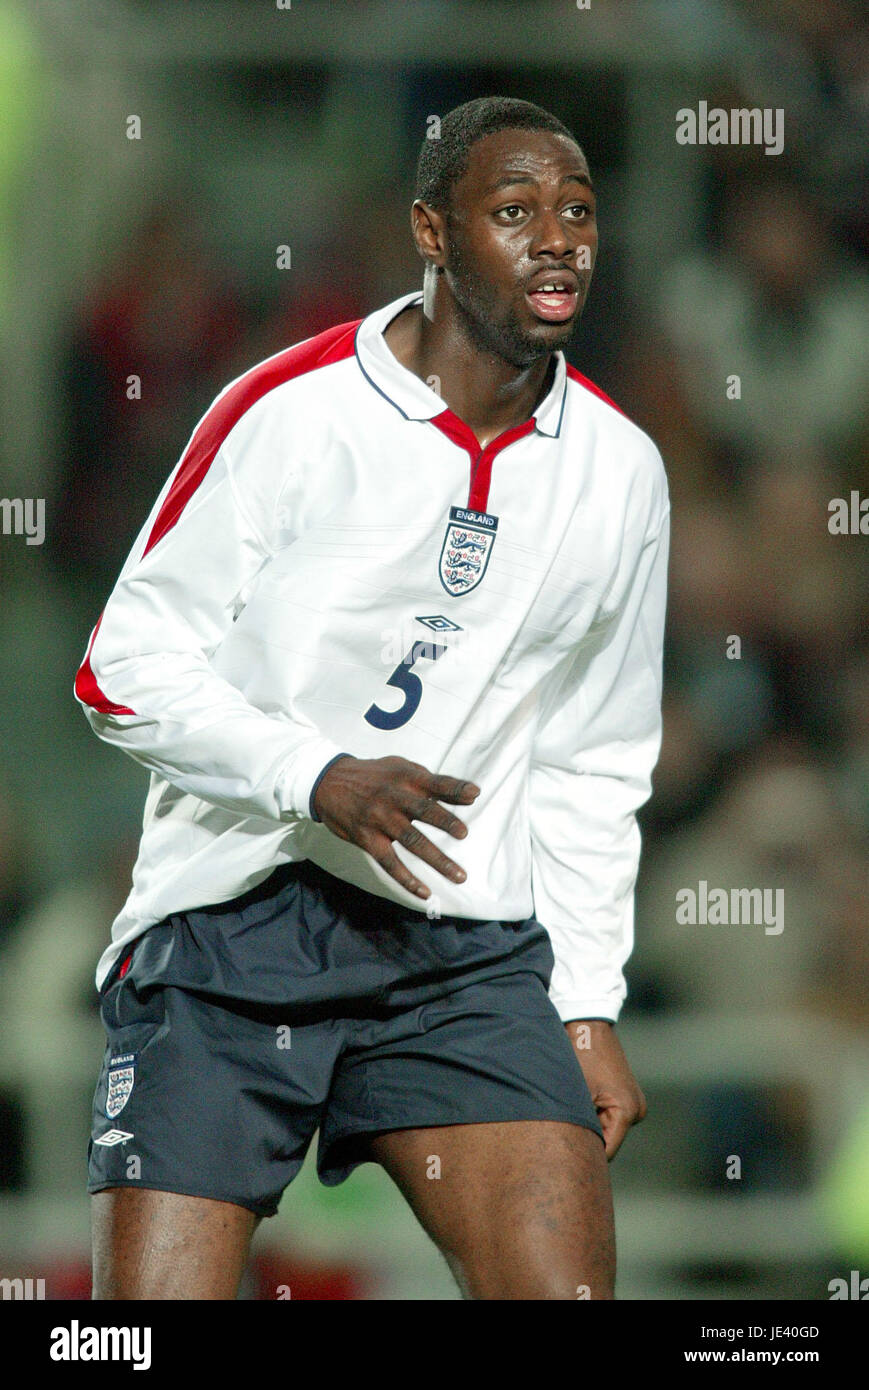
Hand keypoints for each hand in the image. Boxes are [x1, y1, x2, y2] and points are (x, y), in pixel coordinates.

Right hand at [313, 754, 479, 899]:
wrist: (329, 782)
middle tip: (464, 834)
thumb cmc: (373, 776)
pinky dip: (407, 879)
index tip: (474, 794)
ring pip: (411, 841)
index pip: (434, 782)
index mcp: (405, 777)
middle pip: (422, 810)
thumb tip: (468, 794)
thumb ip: (430, 780)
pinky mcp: (367, 838)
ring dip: (436, 859)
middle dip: (445, 822)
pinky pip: (389, 862)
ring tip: (458, 875)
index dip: (455, 788)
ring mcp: (380, 819)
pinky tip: (424, 892)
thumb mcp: (399, 767)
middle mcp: (393, 797)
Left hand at [564, 1020, 646, 1159]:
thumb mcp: (575, 1095)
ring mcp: (635, 1103)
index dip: (587, 1155)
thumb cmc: (579, 1056)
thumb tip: (578, 1153)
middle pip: (608, 1140)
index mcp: (627, 1111)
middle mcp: (637, 1110)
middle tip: (564, 1132)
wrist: (587, 1026)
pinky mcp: (628, 1096)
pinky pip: (610, 1116)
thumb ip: (579, 1126)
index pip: (607, 1150)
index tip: (567, 1158)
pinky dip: (596, 1113)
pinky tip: (583, 1098)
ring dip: (591, 1123)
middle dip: (589, 1138)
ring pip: (608, 1128)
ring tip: (574, 1106)